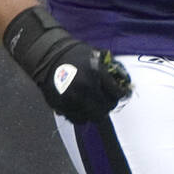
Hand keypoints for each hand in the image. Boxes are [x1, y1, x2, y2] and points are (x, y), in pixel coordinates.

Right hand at [3, 6, 131, 122]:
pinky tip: (81, 107)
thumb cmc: (74, 54)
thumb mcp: (96, 56)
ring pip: (94, 116)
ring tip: (93, 104)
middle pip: (107, 108)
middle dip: (109, 105)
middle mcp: (86, 87)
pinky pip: (78, 119)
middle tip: (106, 101)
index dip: (120, 94)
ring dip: (96, 111)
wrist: (47, 55)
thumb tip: (126, 84)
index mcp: (96, 73)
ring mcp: (73, 98)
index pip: (117, 93)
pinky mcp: (62, 106)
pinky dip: (82, 116)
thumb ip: (110, 71)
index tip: (119, 94)